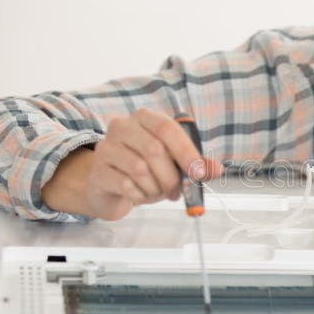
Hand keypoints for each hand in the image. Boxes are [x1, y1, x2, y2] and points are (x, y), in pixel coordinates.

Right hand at [86, 108, 222, 219]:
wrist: (111, 188)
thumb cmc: (147, 171)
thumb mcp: (174, 166)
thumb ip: (196, 166)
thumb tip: (216, 169)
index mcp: (145, 118)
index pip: (168, 129)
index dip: (186, 152)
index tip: (198, 173)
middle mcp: (122, 126)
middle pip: (154, 149)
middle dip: (171, 176)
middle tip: (177, 191)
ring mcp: (106, 146)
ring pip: (139, 168)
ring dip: (155, 187)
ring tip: (156, 192)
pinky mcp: (97, 170)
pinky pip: (125, 184)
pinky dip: (139, 195)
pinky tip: (140, 195)